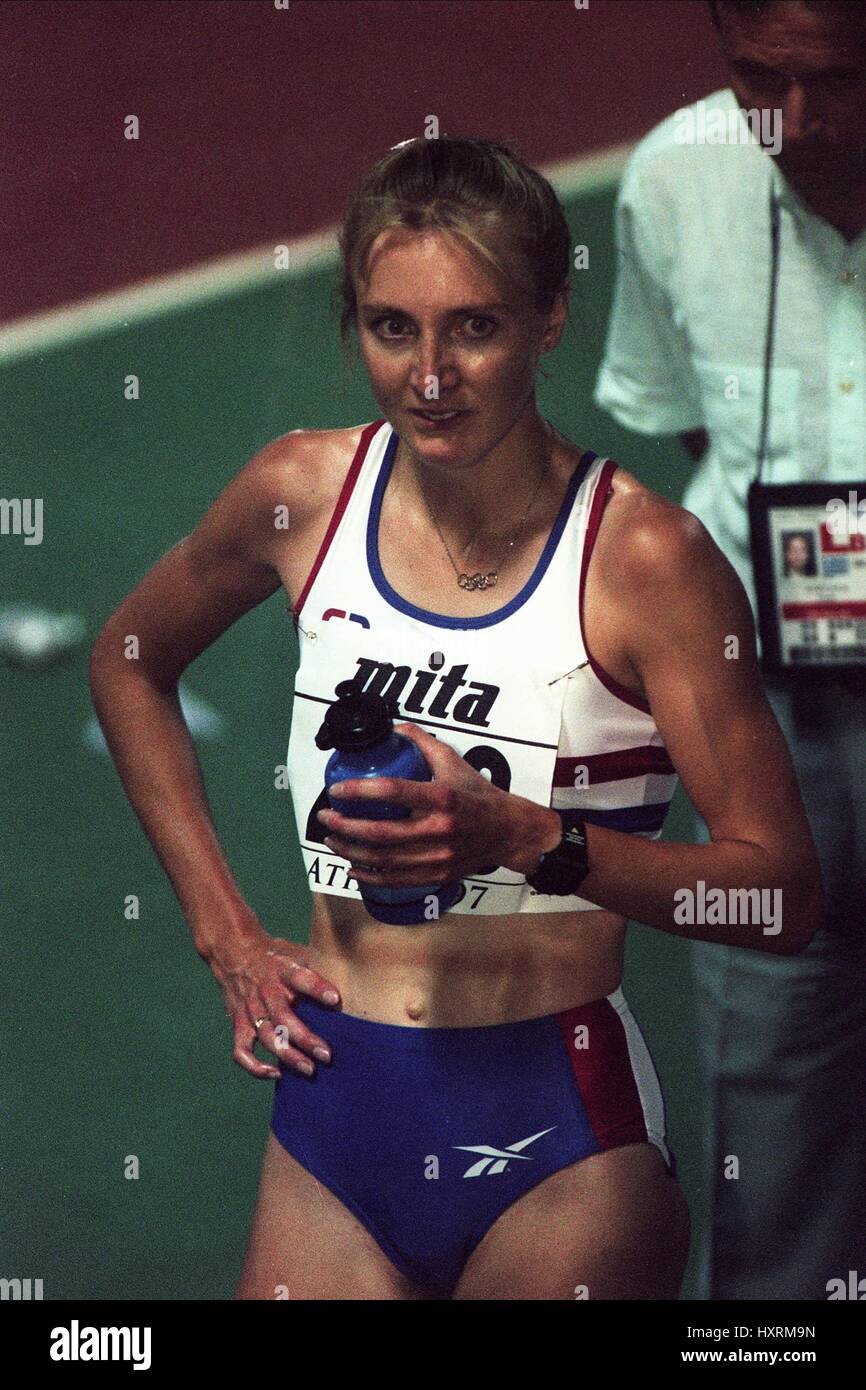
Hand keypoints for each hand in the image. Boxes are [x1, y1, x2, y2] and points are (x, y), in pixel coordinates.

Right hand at [207, 921, 341, 1079]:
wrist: (234, 952)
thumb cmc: (276, 955)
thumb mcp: (297, 951)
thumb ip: (320, 965)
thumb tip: (355, 977)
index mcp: (283, 970)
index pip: (300, 978)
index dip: (317, 988)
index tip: (336, 999)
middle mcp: (266, 991)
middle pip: (283, 1017)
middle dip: (305, 1038)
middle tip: (327, 1055)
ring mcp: (251, 1009)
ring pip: (266, 1037)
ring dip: (287, 1055)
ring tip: (309, 1069)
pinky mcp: (239, 1023)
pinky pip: (242, 1050)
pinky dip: (255, 1066)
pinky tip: (276, 1073)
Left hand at [316, 721, 525, 886]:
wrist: (509, 832)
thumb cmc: (479, 794)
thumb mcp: (454, 761)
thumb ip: (423, 742)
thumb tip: (394, 728)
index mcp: (441, 797)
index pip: (393, 791)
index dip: (359, 791)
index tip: (337, 791)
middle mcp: (439, 829)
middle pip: (380, 832)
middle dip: (344, 826)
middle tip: (325, 817)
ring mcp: (438, 856)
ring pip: (383, 859)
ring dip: (350, 850)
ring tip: (332, 839)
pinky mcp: (438, 875)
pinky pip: (396, 880)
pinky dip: (370, 875)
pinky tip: (353, 866)